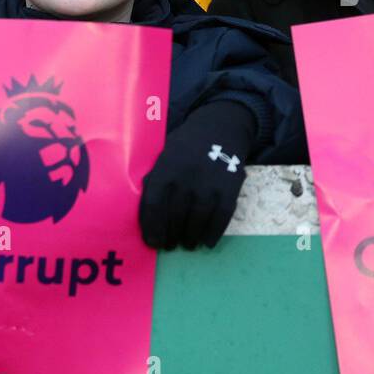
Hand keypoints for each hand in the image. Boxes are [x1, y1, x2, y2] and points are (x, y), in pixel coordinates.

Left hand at [140, 101, 257, 249]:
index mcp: (165, 168)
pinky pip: (221, 218)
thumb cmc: (185, 146)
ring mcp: (209, 184)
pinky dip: (213, 233)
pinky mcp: (229, 188)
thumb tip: (144, 214)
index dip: (152, 228)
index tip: (153, 242)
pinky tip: (207, 241)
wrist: (220, 128)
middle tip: (170, 245)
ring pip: (197, 221)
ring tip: (187, 244)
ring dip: (191, 238)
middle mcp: (186, 177)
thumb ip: (154, 180)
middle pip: (176, 217)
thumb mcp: (163, 155)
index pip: (154, 205)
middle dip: (171, 236)